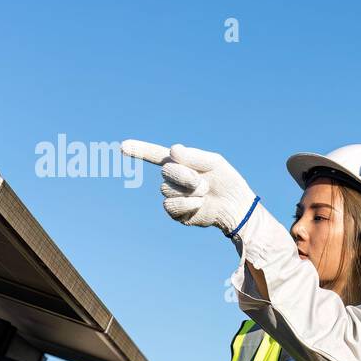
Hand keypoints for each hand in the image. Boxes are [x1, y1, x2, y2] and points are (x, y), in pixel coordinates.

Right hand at [122, 140, 258, 235]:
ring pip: (168, 189)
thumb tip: (173, 151)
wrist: (236, 206)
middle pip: (167, 171)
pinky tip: (199, 204)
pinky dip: (187, 204)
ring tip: (205, 192)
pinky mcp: (176, 213)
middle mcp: (173, 179)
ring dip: (190, 191)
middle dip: (186, 175)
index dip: (139, 150)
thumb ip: (194, 156)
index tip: (123, 146)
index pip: (155, 155)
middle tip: (202, 181)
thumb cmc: (227, 181)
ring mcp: (173, 196)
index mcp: (180, 163)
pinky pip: (171, 205)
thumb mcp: (214, 162)